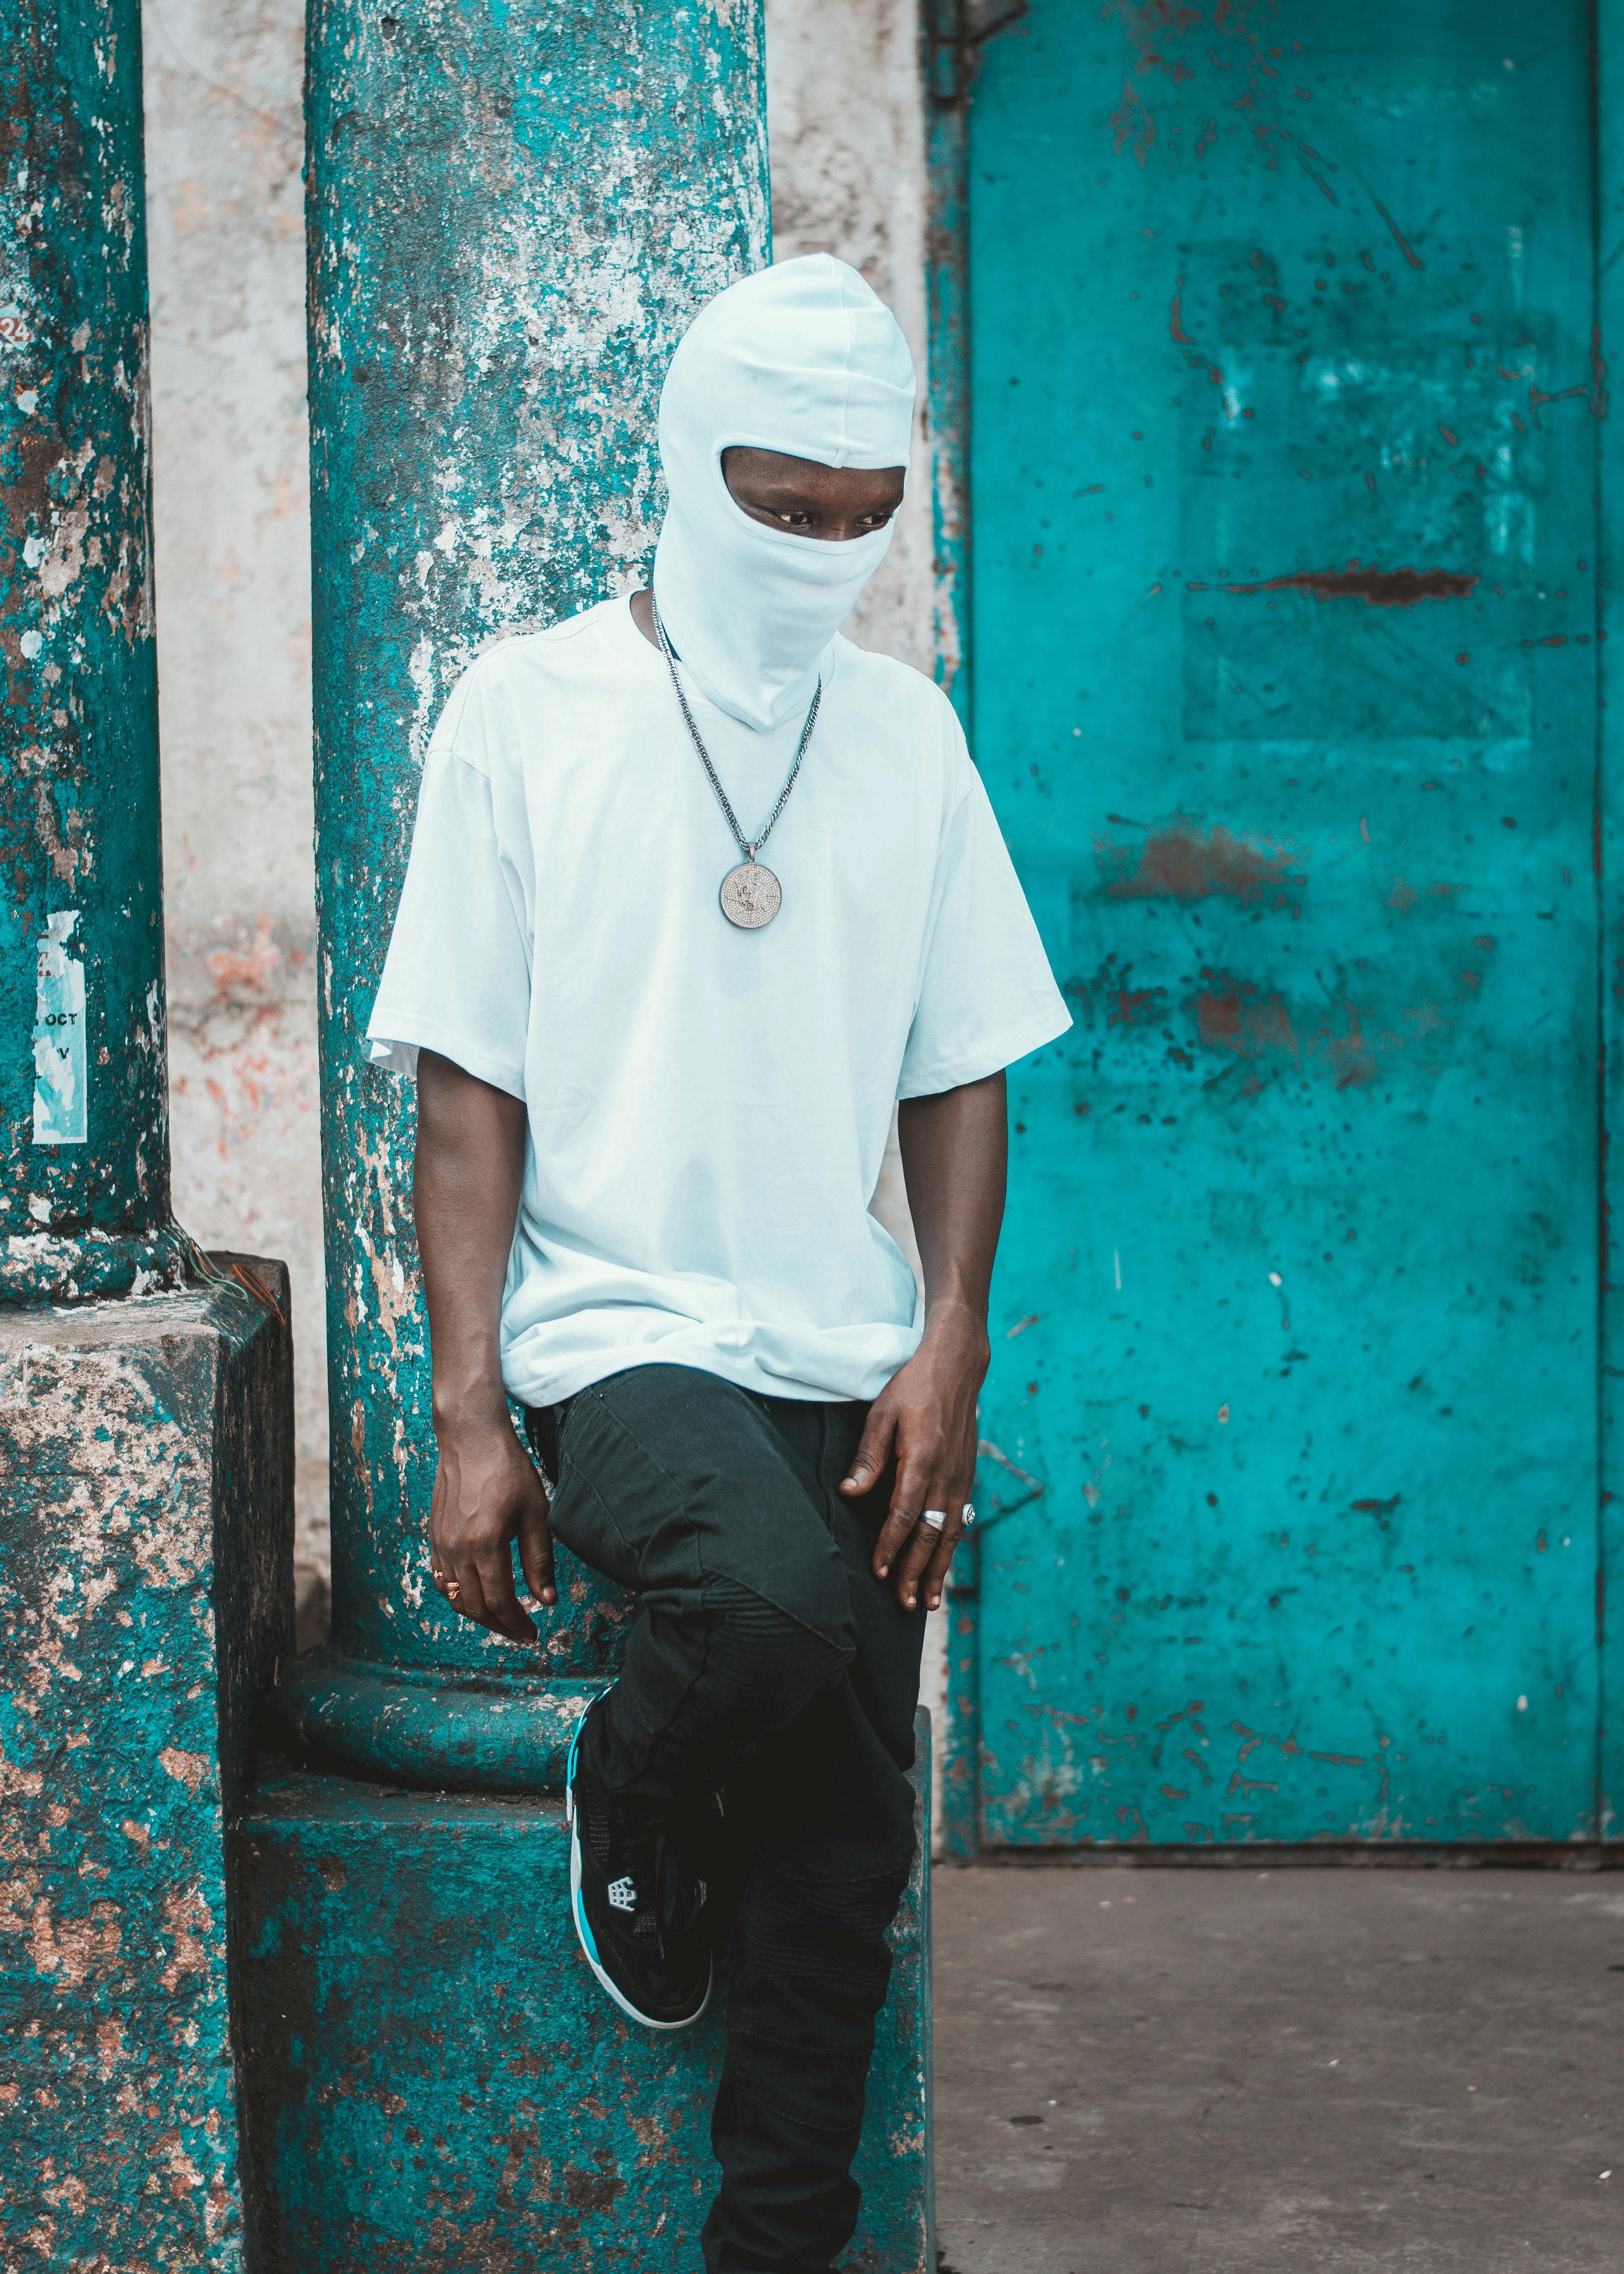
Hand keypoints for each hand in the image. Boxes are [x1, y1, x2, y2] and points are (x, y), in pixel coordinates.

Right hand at [428, 1413, 555, 1642]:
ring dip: (478, 1615)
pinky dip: (458, 1596)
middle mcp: (457, 1549)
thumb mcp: (535, 1512)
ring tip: (502, 1619)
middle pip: (475, 1607)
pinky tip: (476, 1596)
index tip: (533, 1635)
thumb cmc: (508, 1469)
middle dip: (500, 1626)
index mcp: (485, 1545)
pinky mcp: (434, 1536)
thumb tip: (546, 1601)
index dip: (517, 1624)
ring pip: (455, 1598)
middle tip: (521, 1634)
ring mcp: (441, 1544)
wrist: (471, 1438)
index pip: (500, 1602)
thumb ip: (539, 1559)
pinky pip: (441, 1579)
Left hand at [838, 1299, 986, 1612]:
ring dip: (939, 1569)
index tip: (880, 1572)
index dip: (891, 1546)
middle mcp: (946, 1475)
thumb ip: (868, 1456)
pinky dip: (952, 1548)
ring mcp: (961, 1477)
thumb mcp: (882, 1413)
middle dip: (917, 1572)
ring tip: (929, 1601)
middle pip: (929, 1534)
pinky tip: (944, 1565)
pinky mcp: (967, 1476)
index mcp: (922, 1459)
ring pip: (950, 1534)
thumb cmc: (913, 1388)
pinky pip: (960, 1521)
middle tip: (905, 1604)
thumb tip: (850, 1492)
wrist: (957, 1368)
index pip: (904, 1514)